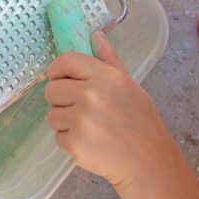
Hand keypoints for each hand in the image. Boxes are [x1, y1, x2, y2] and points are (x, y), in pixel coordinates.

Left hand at [44, 32, 179, 185]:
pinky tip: (91, 143)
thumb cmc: (140, 122)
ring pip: (51, 115)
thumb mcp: (130, 85)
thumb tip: (95, 35)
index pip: (66, 61)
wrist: (148, 162)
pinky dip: (69, 141)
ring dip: (65, 122)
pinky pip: (58, 137)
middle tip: (81, 110)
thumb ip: (109, 60)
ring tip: (90, 128)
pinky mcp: (74, 144)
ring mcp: (81, 121)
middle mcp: (91, 96)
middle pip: (51, 90)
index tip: (60, 79)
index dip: (57, 70)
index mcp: (106, 77)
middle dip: (61, 100)